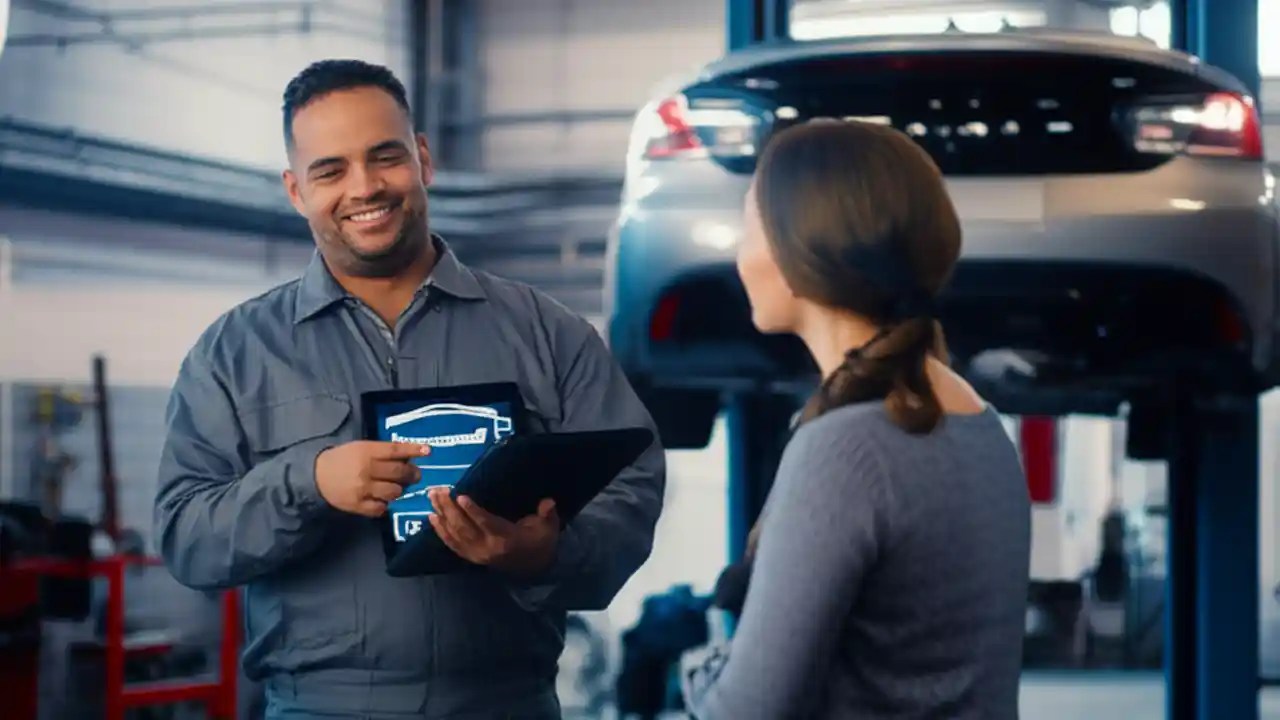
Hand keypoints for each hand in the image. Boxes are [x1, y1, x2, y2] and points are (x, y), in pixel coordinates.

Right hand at [314, 441, 429, 516]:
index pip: (395, 450)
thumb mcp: (360, 448)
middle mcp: (367, 470)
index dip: (413, 450)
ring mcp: (363, 489)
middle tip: (416, 475)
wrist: (316, 476)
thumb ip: (381, 452)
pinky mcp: (359, 505)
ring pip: (394, 492)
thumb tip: (408, 458)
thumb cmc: (342, 459)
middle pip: (399, 473)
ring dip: (400, 490)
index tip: (428, 451)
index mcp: (366, 452)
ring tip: (396, 487)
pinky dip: (385, 504)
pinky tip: (382, 499)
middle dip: (413, 475)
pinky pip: (382, 508)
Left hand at [428, 488, 559, 577]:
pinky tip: (432, 518)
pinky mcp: (471, 557)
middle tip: (438, 490)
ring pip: (455, 534)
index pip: (486, 523)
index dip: (473, 511)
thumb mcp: (548, 528)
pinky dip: (440, 531)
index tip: (460, 496)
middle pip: (464, 527)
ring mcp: (477, 554)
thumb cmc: (540, 543)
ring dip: (442, 516)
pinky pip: (452, 544)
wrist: (534, 568)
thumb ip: (547, 514)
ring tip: (433, 497)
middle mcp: (487, 548)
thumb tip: (548, 502)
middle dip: (449, 508)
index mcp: (506, 539)